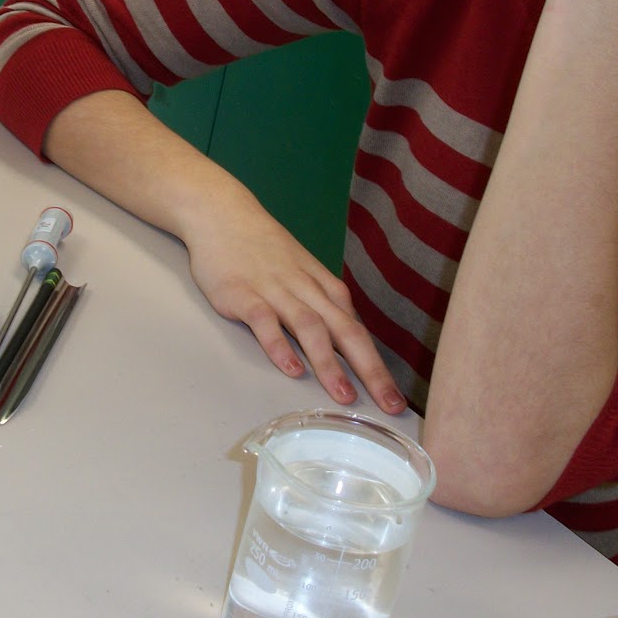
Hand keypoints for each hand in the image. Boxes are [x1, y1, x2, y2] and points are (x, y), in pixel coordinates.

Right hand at [179, 205, 406, 414]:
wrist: (223, 213)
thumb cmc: (264, 248)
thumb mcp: (302, 272)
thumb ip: (321, 304)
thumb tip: (344, 341)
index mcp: (324, 288)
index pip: (357, 332)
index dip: (378, 367)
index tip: (394, 400)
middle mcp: (306, 290)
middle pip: (345, 332)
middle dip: (370, 370)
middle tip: (389, 405)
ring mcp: (275, 290)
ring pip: (310, 327)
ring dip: (329, 363)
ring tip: (343, 396)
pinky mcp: (243, 293)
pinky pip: (265, 321)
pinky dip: (280, 346)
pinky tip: (291, 369)